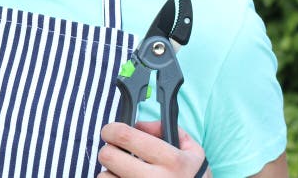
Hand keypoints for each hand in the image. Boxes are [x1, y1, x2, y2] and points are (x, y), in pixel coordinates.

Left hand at [97, 121, 211, 177]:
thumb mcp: (193, 151)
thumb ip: (166, 129)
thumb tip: (138, 125)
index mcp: (172, 160)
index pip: (126, 136)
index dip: (111, 129)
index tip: (110, 131)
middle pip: (108, 156)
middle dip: (108, 150)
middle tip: (114, 151)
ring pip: (104, 176)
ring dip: (110, 172)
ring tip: (124, 172)